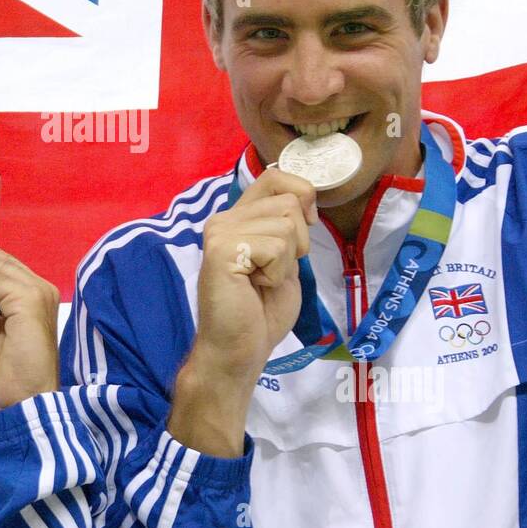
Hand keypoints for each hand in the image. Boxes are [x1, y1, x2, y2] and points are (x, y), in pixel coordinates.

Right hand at [169, 168, 315, 455]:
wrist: (238, 351)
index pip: (275, 176)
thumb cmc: (260, 313)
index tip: (306, 226)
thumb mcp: (285, 259)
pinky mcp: (222, 250)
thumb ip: (288, 227)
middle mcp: (223, 218)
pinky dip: (278, 272)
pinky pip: (275, 246)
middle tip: (274, 271)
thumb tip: (305, 197)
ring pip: (286, 224)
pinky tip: (256, 287)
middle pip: (289, 201)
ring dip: (287, 260)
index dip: (301, 195)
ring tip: (263, 281)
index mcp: (237, 217)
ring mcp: (220, 232)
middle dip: (299, 241)